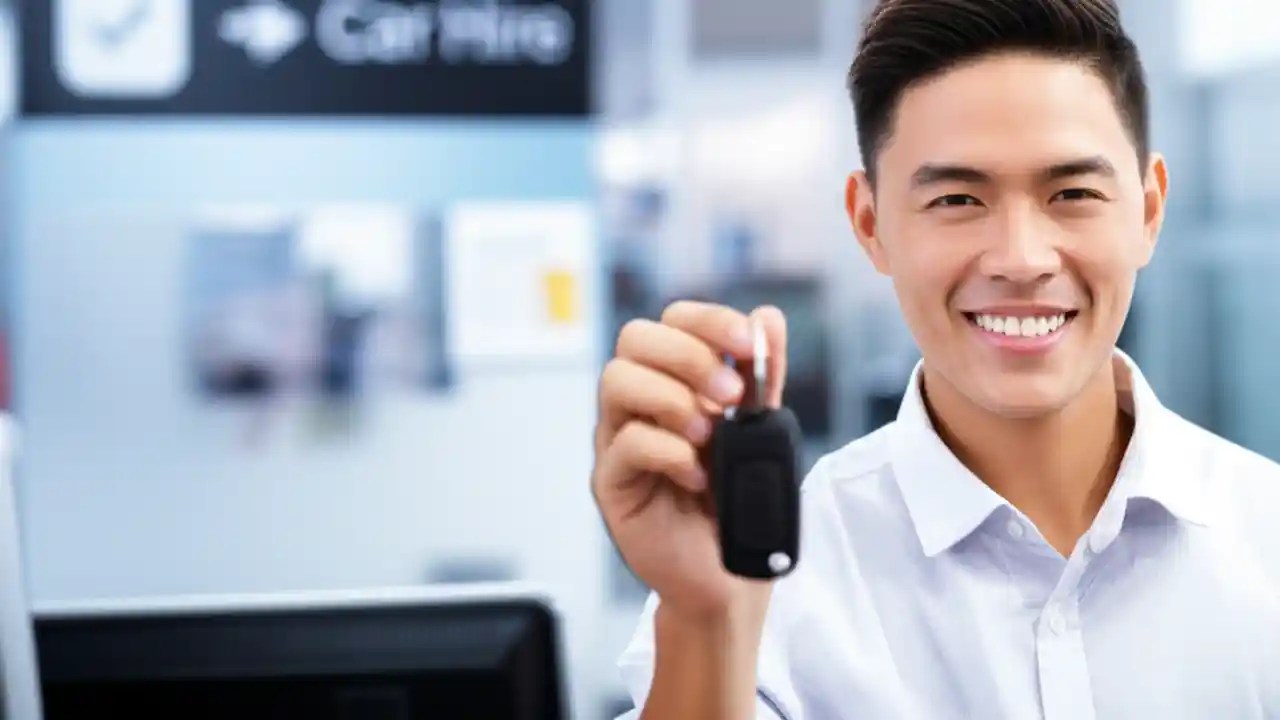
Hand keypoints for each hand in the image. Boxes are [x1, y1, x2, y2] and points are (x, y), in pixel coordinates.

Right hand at [592, 300, 787, 618]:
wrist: (727, 572)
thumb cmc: (734, 498)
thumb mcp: (758, 429)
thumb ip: (761, 378)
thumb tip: (766, 318)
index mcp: (671, 379)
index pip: (671, 320)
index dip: (708, 321)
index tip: (747, 345)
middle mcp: (638, 402)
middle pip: (635, 338)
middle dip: (689, 356)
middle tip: (731, 396)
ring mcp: (618, 440)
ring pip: (618, 381)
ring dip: (673, 398)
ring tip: (709, 435)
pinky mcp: (612, 483)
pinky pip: (626, 444)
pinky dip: (669, 451)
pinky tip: (697, 474)